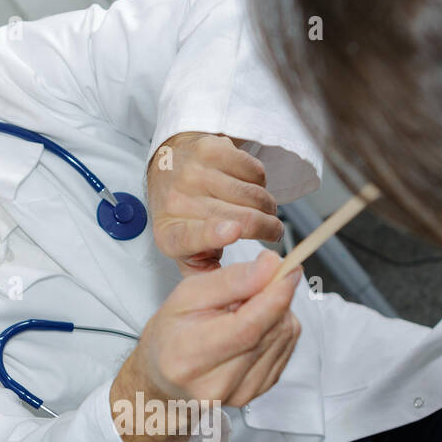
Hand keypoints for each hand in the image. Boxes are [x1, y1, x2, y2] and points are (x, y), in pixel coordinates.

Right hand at [123, 249, 300, 409]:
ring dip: (276, 314)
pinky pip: (285, 350)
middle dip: (274, 298)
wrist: (164, 376)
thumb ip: (230, 280)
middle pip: (270, 331)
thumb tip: (270, 266)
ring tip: (244, 312)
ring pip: (283, 338)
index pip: (249, 327)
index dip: (276, 295)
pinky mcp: (257, 393)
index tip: (288, 270)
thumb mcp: (187, 294)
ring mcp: (239, 394)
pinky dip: (277, 330)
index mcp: (190, 357)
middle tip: (255, 286)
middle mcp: (216, 384)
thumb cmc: (171, 333)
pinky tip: (254, 328)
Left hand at [146, 131, 283, 274]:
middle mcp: (177, 201)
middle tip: (274, 232)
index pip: (192, 236)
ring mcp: (193, 172)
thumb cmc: (182, 216)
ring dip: (269, 206)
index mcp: (171, 235)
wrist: (168, 167)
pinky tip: (249, 187)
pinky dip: (261, 181)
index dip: (214, 234)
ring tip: (262, 210)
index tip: (234, 231)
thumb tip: (242, 292)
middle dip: (268, 228)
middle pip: (240, 218)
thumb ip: (209, 276)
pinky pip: (255, 170)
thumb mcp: (186, 253)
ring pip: (253, 195)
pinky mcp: (211, 148)